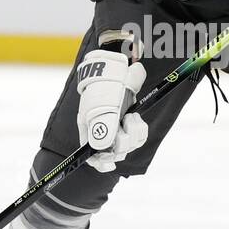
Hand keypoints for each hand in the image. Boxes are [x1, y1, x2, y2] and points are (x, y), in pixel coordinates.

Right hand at [76, 47, 147, 172]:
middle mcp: (102, 130)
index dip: (99, 162)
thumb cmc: (105, 86)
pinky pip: (139, 136)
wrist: (119, 66)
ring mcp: (117, 125)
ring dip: (132, 134)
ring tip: (130, 118)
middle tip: (123, 127)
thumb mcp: (101, 107)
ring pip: (129, 145)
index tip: (109, 162)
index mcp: (88, 129)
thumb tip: (103, 151)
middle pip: (113, 153)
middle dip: (122, 144)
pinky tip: (135, 118)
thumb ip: (102, 130)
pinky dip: (140, 129)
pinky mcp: (130, 120)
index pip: (90, 156)